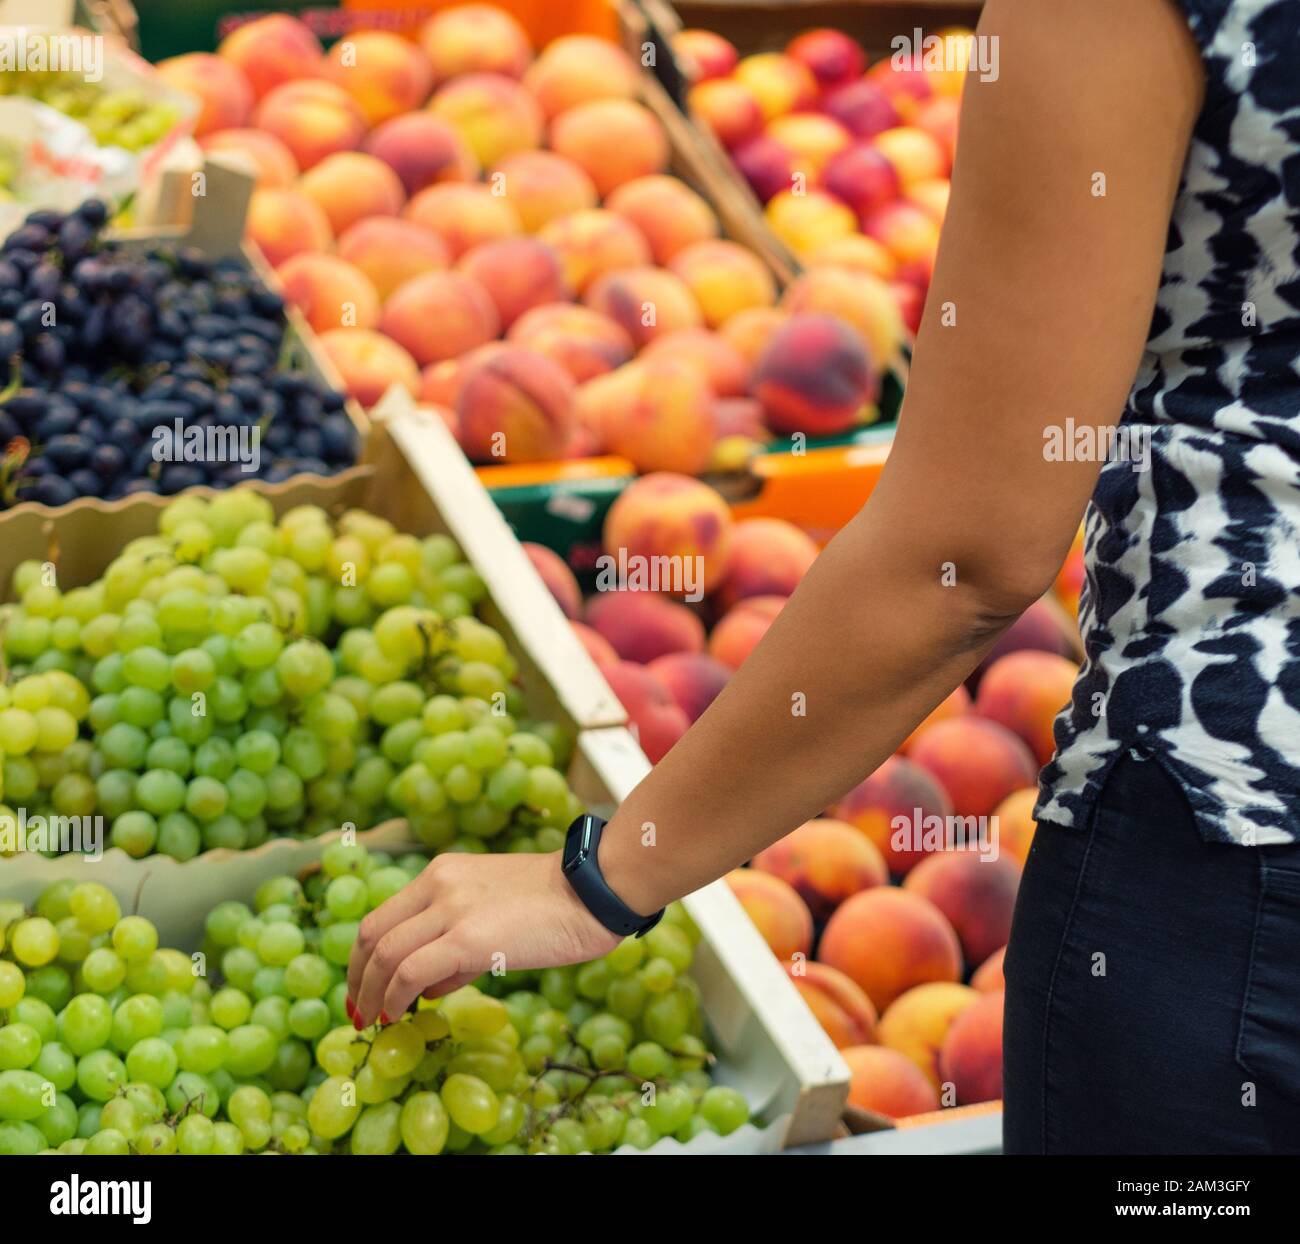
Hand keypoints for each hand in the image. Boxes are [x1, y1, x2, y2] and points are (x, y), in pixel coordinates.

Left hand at [346, 851, 622, 1027]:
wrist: (591, 891)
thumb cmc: (554, 905)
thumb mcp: (492, 911)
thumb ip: (456, 941)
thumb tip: (426, 986)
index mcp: (442, 872)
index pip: (382, 916)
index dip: (362, 957)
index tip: (363, 988)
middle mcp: (438, 884)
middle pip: (372, 934)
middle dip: (357, 978)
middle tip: (358, 1011)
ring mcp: (450, 909)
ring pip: (385, 954)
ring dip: (372, 994)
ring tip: (373, 1021)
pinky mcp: (466, 938)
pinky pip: (411, 972)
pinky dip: (394, 997)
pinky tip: (397, 1015)